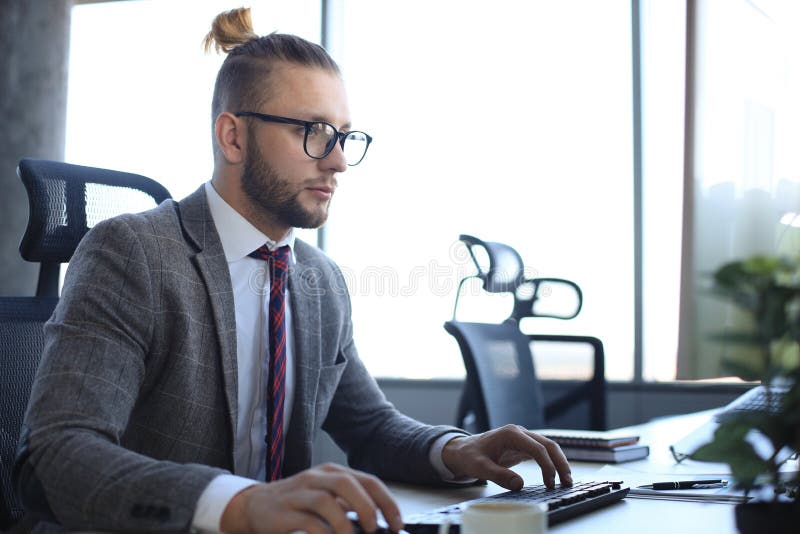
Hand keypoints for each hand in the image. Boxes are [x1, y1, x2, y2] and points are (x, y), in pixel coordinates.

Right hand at [220, 463, 402, 533]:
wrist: (254, 506)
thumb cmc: (297, 503)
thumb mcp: (326, 496)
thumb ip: (349, 505)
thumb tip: (380, 523)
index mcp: (332, 472)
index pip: (367, 480)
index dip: (386, 502)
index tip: (397, 524)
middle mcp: (316, 478)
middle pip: (346, 483)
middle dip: (366, 507)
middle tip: (374, 529)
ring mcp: (298, 493)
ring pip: (326, 500)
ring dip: (344, 523)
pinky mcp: (283, 513)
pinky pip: (307, 522)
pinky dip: (323, 533)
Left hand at [441, 424, 571, 490]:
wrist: (462, 450)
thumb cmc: (470, 456)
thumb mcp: (480, 467)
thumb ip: (498, 475)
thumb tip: (519, 485)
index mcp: (511, 434)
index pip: (537, 448)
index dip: (547, 465)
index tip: (550, 483)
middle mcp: (519, 433)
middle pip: (548, 444)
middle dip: (560, 462)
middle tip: (566, 482)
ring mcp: (522, 438)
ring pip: (548, 447)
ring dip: (558, 462)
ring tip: (565, 481)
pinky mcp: (522, 446)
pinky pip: (541, 452)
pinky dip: (550, 463)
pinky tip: (555, 476)